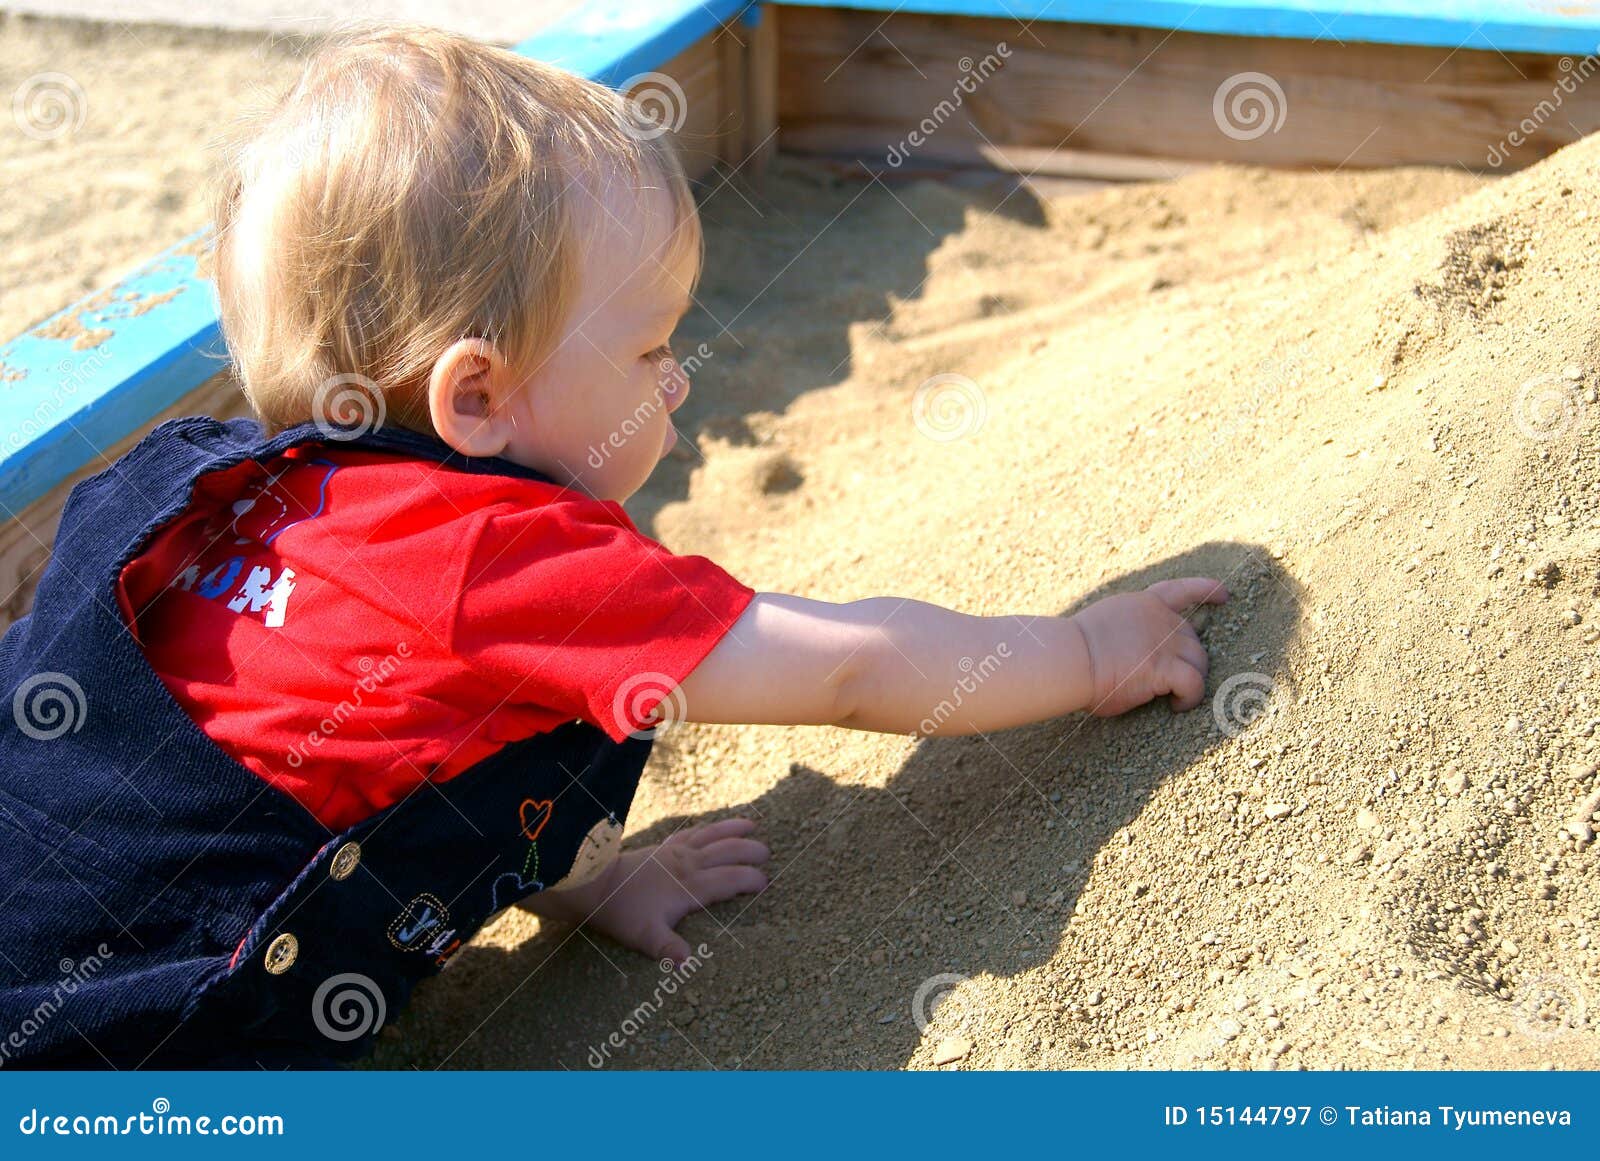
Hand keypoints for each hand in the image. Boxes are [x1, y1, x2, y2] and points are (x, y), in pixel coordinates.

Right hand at [1069, 578, 1228, 715]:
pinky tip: (1177, 706)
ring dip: (1192, 679)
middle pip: (1193, 638)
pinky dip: (1190, 697)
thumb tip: (1129, 651)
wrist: (1070, 658)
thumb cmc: (1074, 649)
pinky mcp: (1166, 668)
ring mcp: (1166, 643)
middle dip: (1188, 659)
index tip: (1223, 594)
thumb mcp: (1104, 623)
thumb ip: (1125, 630)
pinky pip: (1194, 684)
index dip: (1205, 590)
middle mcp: (1160, 619)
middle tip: (1174, 680)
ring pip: (1199, 661)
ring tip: (1177, 697)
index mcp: (1143, 604)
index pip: (1180, 590)